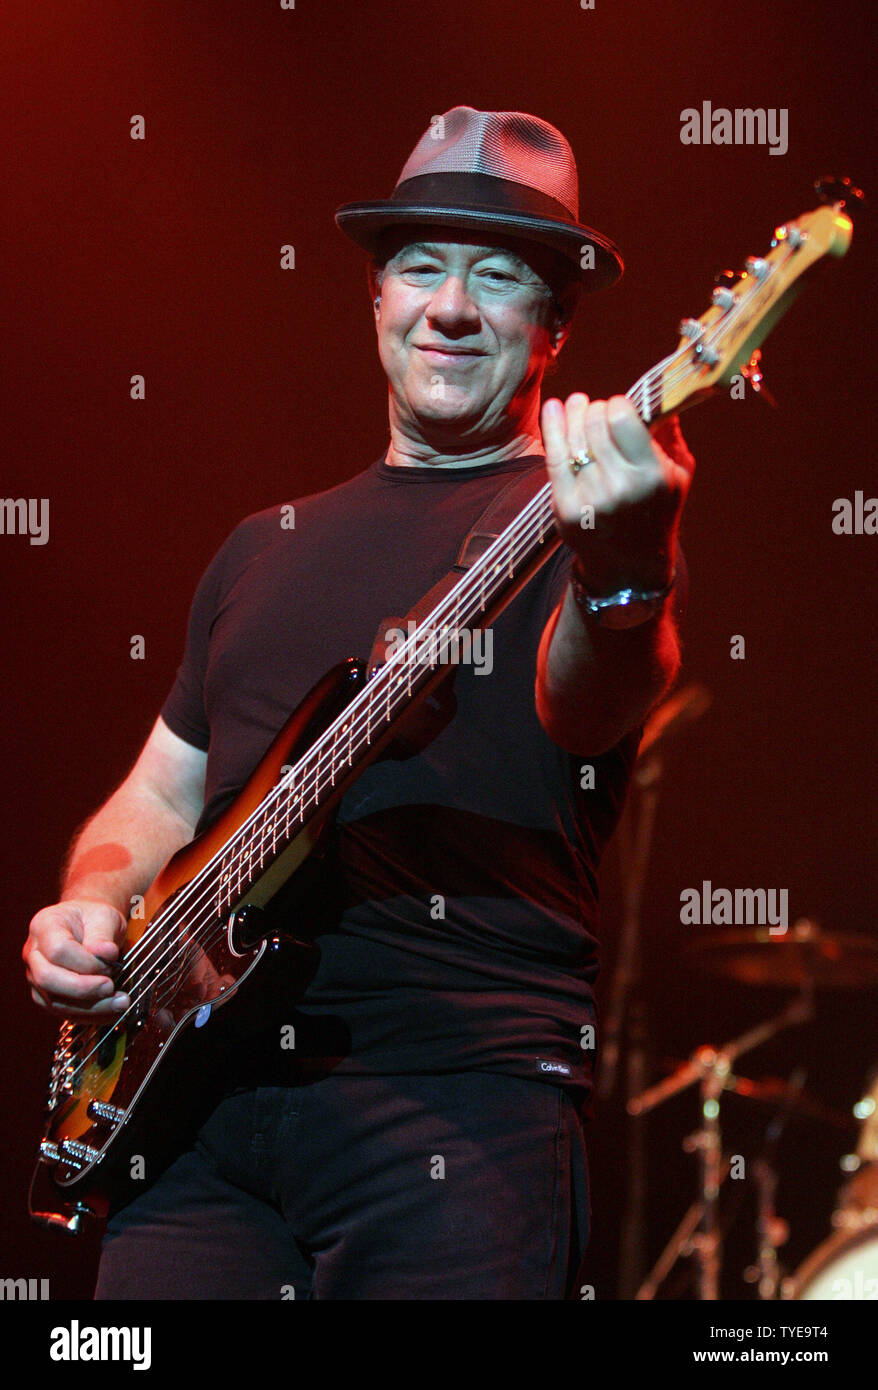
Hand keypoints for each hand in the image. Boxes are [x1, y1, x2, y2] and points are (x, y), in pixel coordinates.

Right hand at [23, 898, 130, 1018]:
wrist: (88, 926)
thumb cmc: (93, 918)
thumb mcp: (104, 916)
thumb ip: (103, 935)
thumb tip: (106, 954)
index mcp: (44, 926)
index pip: (58, 950)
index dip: (86, 962)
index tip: (111, 963)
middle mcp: (34, 954)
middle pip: (47, 979)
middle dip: (83, 989)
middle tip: (111, 987)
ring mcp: (36, 977)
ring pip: (54, 1002)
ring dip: (91, 1007)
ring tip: (120, 1002)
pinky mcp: (47, 996)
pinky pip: (64, 1013)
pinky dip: (90, 1016)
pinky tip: (112, 1011)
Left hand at [540, 393, 694, 595]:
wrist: (630, 567)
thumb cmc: (656, 511)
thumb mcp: (677, 475)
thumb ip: (670, 433)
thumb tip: (660, 391)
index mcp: (651, 476)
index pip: (622, 418)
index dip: (618, 405)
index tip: (619, 407)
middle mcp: (620, 488)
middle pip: (594, 424)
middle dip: (594, 409)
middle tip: (595, 408)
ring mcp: (589, 500)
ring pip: (573, 438)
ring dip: (572, 413)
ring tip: (575, 403)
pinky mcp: (566, 509)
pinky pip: (554, 458)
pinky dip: (552, 428)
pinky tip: (553, 408)